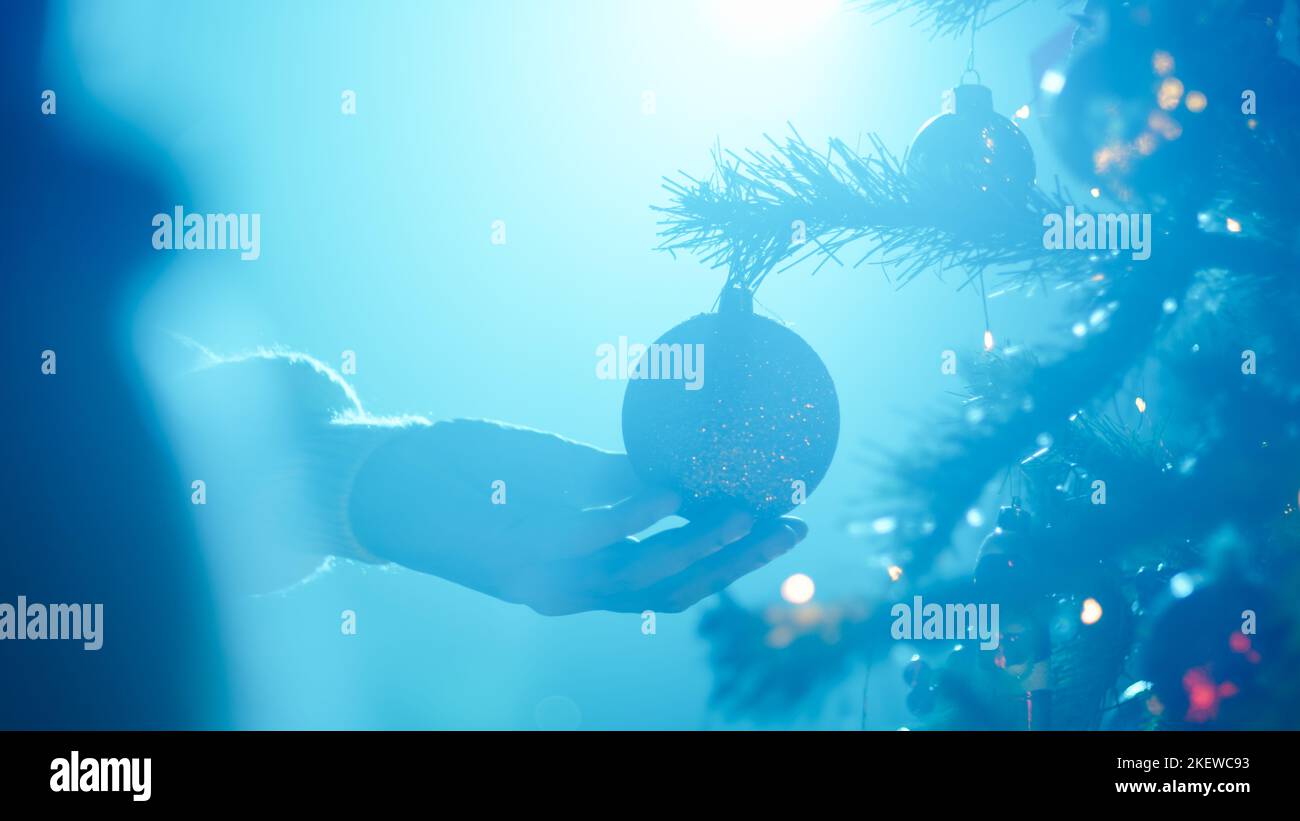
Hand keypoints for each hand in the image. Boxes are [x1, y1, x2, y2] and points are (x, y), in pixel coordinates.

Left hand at [346, 419, 807, 614]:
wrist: (389, 480)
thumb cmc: (475, 471)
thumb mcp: (560, 472)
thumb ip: (614, 478)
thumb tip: (676, 467)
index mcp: (588, 574)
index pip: (676, 578)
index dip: (731, 561)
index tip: (780, 526)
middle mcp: (575, 589)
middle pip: (673, 588)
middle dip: (736, 562)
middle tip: (792, 527)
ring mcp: (549, 577)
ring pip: (641, 577)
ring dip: (697, 546)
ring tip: (746, 514)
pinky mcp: (521, 554)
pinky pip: (592, 539)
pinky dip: (636, 516)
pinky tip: (671, 490)